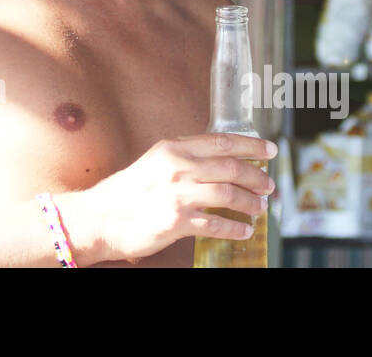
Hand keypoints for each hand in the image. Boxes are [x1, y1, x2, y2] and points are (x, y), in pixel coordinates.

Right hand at [76, 133, 276, 263]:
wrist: (101, 217)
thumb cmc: (129, 191)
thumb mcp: (156, 162)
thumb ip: (185, 158)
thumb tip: (221, 160)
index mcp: (173, 148)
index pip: (222, 141)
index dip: (251, 145)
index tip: (269, 150)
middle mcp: (177, 167)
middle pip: (231, 168)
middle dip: (256, 177)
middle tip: (269, 185)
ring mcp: (178, 195)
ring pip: (228, 195)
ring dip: (250, 203)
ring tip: (259, 207)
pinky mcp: (177, 221)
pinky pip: (216, 225)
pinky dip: (235, 228)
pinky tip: (244, 230)